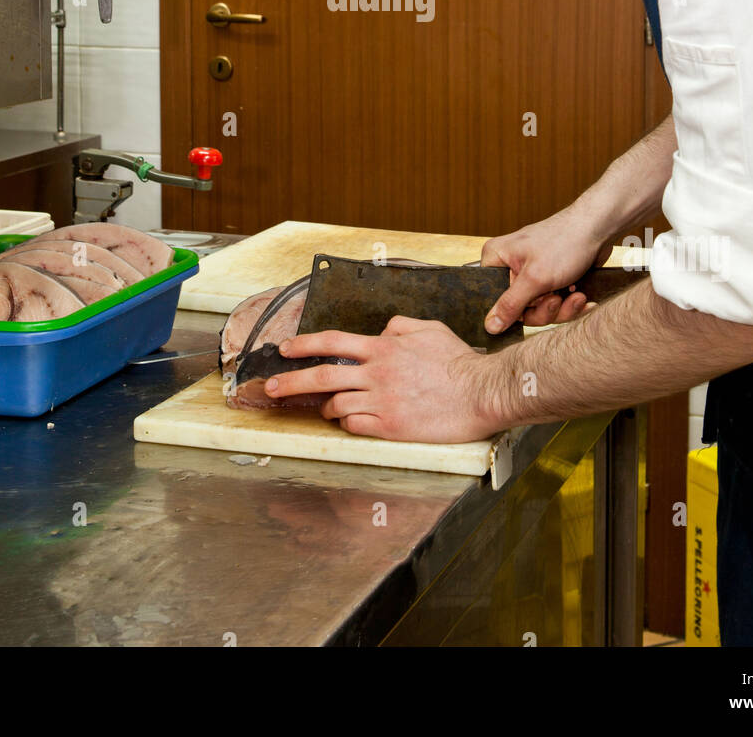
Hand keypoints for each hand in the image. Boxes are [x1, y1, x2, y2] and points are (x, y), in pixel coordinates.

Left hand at [263, 317, 502, 442]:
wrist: (481, 392)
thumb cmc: (459, 362)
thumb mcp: (429, 329)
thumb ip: (399, 326)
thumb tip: (382, 331)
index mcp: (383, 347)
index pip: (333, 342)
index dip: (304, 345)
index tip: (285, 350)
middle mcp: (377, 373)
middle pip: (322, 377)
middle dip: (290, 382)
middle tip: (271, 387)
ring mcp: (381, 401)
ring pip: (336, 405)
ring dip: (326, 408)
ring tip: (326, 409)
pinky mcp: (390, 427)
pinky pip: (355, 426)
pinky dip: (348, 424)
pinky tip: (353, 421)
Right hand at [481, 209, 611, 332]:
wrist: (598, 228)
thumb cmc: (565, 242)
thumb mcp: (535, 278)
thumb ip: (511, 304)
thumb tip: (490, 326)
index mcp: (497, 259)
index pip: (492, 299)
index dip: (513, 311)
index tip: (531, 309)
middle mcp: (511, 267)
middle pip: (519, 309)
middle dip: (544, 309)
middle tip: (557, 299)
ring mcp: (532, 275)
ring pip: (540, 309)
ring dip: (562, 308)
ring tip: (577, 296)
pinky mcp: (551, 280)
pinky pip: (555, 304)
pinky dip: (570, 304)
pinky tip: (582, 297)